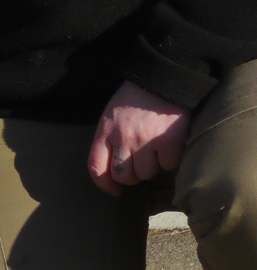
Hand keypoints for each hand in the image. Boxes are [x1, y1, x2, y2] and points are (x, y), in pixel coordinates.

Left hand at [87, 80, 189, 194]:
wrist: (163, 79)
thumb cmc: (136, 99)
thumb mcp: (112, 115)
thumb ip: (111, 139)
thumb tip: (116, 170)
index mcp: (105, 131)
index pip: (96, 167)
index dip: (104, 184)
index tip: (114, 190)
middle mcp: (123, 138)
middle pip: (123, 176)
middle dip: (133, 175)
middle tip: (141, 161)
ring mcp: (146, 141)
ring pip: (147, 173)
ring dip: (153, 165)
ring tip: (156, 146)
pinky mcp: (169, 142)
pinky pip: (169, 165)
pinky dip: (172, 158)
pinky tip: (170, 142)